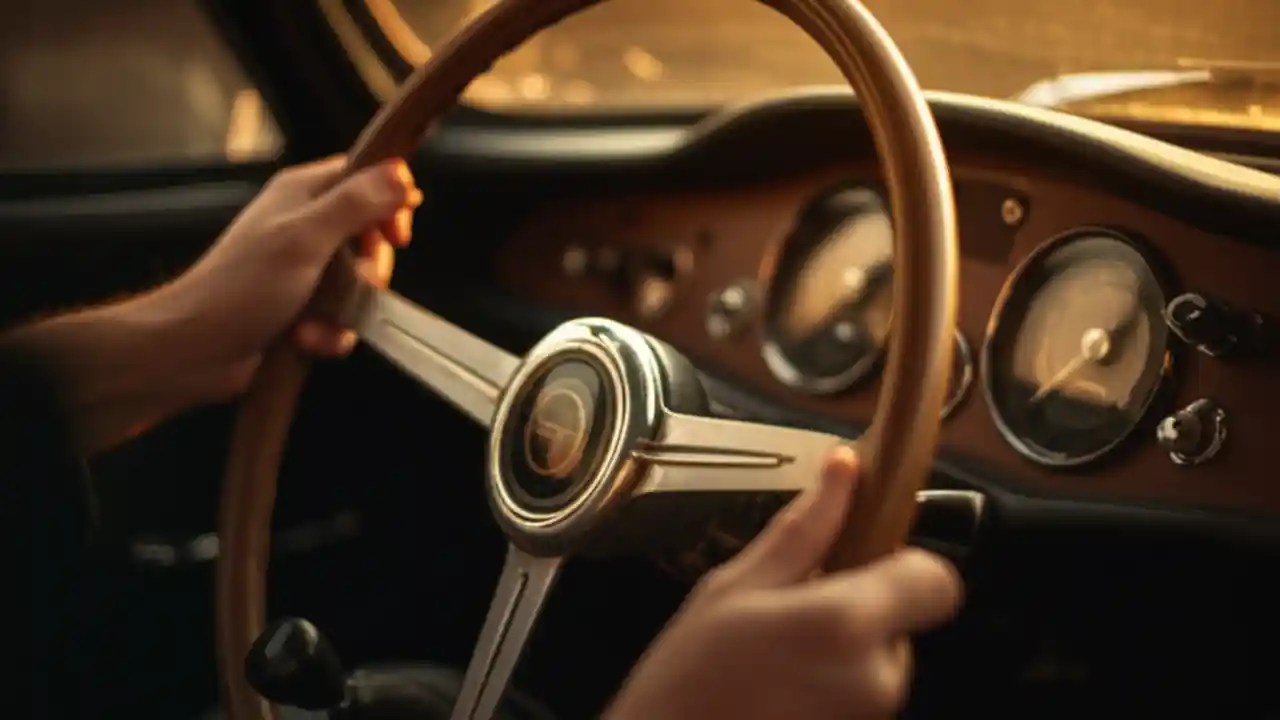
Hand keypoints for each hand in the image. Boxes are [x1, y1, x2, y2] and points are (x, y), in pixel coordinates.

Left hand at [165, 154, 420, 366]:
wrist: (195, 350)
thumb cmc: (243, 286)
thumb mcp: (305, 238)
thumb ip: (356, 204)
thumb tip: (404, 172)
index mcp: (304, 193)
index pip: (366, 178)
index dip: (390, 204)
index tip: (397, 236)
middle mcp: (307, 225)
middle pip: (372, 237)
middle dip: (370, 270)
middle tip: (358, 285)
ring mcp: (306, 270)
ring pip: (361, 284)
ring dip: (347, 310)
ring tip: (317, 322)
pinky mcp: (305, 308)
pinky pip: (343, 318)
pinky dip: (331, 333)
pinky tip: (308, 340)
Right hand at [604, 447, 962, 719]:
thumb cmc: (689, 675)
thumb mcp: (735, 586)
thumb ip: (803, 529)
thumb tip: (844, 468)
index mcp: (847, 623)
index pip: (936, 580)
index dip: (904, 563)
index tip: (855, 562)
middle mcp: (877, 678)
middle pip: (904, 621)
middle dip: (858, 610)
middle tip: (789, 615)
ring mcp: (872, 718)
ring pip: (882, 660)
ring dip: (842, 651)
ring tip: (776, 656)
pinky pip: (862, 695)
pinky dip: (831, 685)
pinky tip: (780, 688)